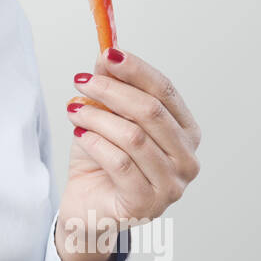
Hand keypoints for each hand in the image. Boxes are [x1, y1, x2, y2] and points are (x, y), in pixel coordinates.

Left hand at [57, 47, 201, 260]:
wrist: (87, 207)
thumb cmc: (102, 162)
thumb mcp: (106, 118)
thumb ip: (112, 88)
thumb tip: (107, 55)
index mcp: (186, 133)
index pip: (165, 92)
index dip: (137, 70)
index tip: (108, 53)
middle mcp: (186, 160)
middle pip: (151, 112)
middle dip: (112, 91)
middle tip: (82, 81)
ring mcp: (171, 186)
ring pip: (133, 137)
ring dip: (98, 117)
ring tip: (74, 110)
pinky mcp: (146, 205)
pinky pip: (120, 164)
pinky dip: (96, 143)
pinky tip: (80, 134)